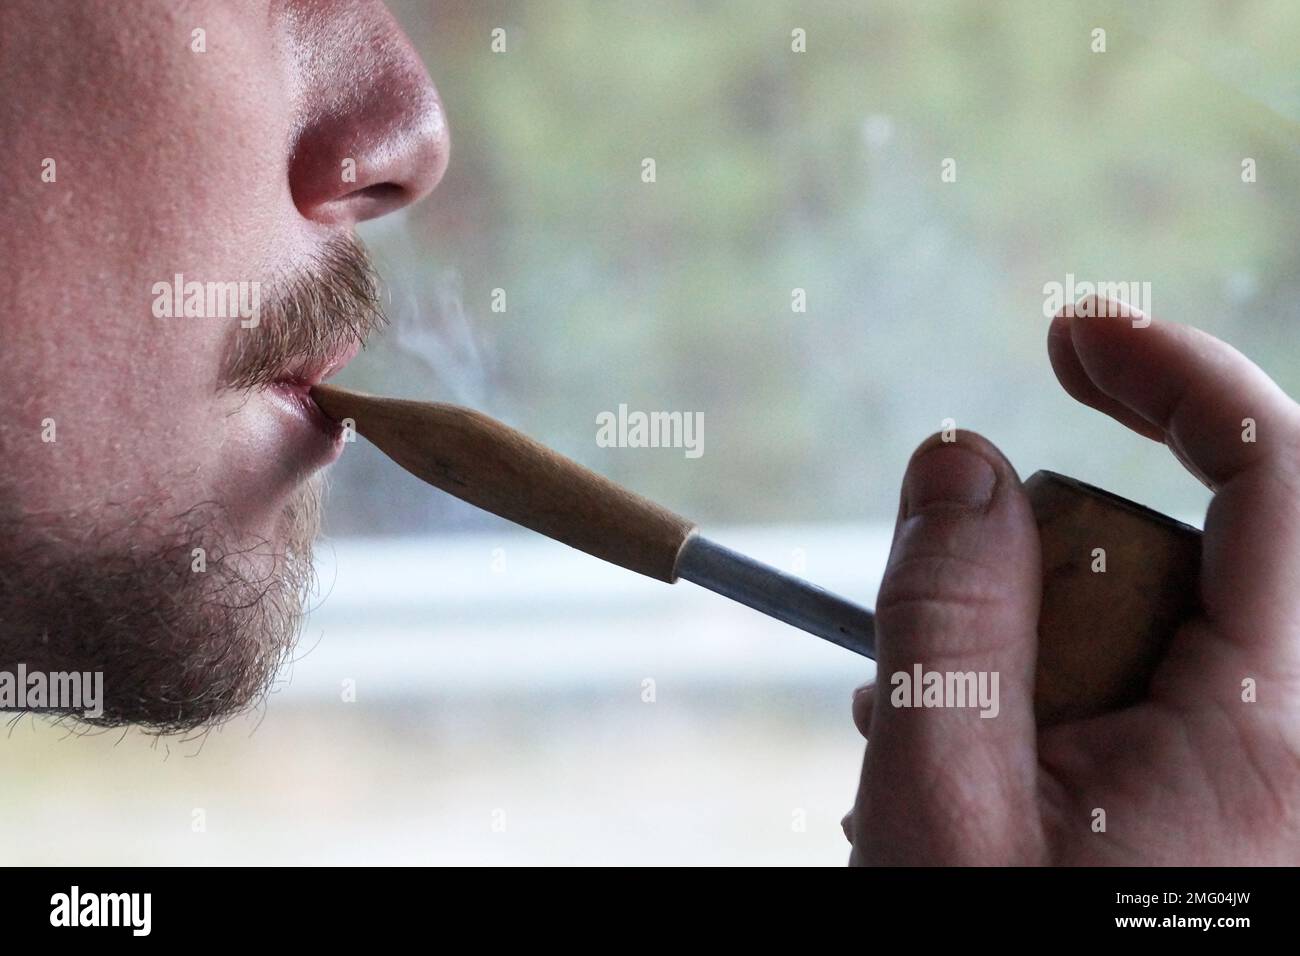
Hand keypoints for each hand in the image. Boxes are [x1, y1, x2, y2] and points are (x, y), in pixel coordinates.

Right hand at [844, 298, 1299, 864]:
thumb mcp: (942, 805)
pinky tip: (980, 771)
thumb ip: (947, 614)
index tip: (1070, 335)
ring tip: (929, 735)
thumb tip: (957, 456)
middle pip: (1194, 558)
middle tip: (939, 639)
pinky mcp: (1240, 813)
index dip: (1179, 373)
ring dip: (1039, 650)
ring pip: (1166, 635)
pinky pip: (1162, 704)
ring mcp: (1275, 787)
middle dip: (1049, 566)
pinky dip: (1060, 703)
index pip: (1282, 475)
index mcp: (1278, 743)